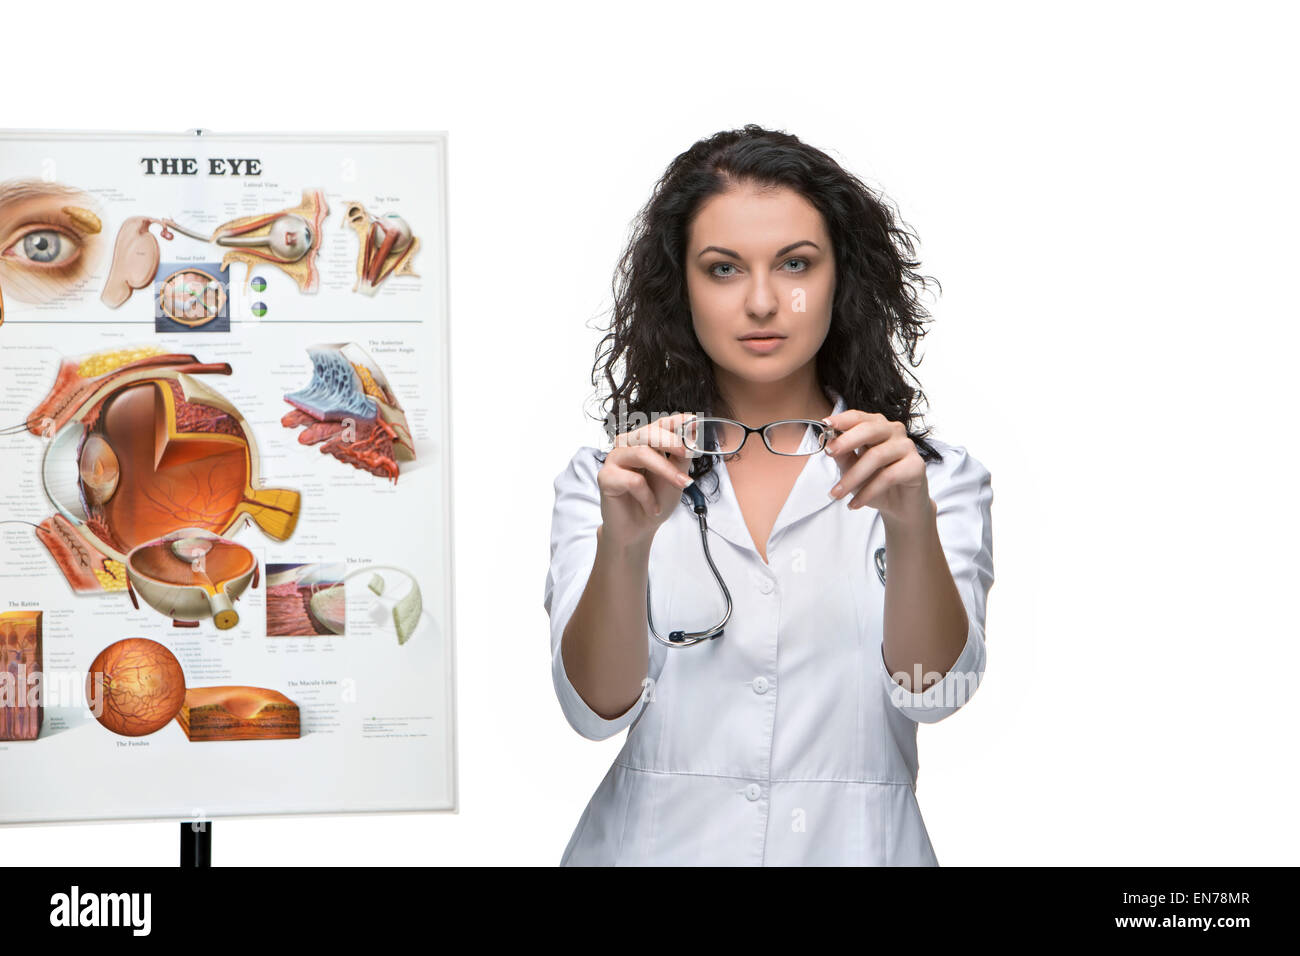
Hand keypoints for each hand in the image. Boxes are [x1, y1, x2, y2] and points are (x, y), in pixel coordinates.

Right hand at [597, 412, 699, 546]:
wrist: (639, 528)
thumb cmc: (656, 500)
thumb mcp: (676, 476)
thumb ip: (682, 456)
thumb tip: (693, 433)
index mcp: (644, 442)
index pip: (659, 424)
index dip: (675, 421)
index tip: (693, 420)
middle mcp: (627, 445)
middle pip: (648, 433)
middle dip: (671, 442)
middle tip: (688, 453)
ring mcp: (614, 459)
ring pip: (641, 454)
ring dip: (665, 470)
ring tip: (681, 484)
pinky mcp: (605, 477)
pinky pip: (632, 480)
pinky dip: (647, 496)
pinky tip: (651, 508)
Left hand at [822, 410, 932, 526]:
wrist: (899, 506)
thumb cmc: (874, 481)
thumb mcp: (851, 468)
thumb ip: (842, 454)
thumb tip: (829, 442)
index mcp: (877, 426)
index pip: (859, 417)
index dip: (842, 419)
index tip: (825, 425)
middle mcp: (893, 432)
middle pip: (870, 430)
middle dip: (846, 441)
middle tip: (828, 452)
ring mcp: (907, 447)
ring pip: (877, 456)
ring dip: (853, 477)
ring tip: (837, 493)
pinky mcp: (916, 466)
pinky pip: (888, 477)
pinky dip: (868, 492)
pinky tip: (855, 504)